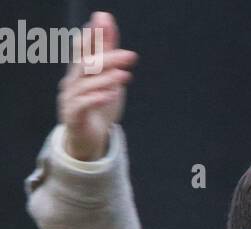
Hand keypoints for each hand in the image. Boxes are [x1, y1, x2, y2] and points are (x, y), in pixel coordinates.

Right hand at [57, 12, 135, 161]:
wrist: (87, 138)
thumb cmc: (97, 106)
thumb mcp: (107, 78)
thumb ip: (106, 50)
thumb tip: (105, 17)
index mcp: (80, 71)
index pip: (85, 48)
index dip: (93, 34)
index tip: (103, 19)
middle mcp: (72, 81)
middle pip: (87, 65)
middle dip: (107, 58)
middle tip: (130, 56)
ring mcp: (70, 98)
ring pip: (86, 85)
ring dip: (105, 79)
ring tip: (124, 76)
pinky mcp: (72, 116)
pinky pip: (82, 105)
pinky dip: (96, 99)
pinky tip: (111, 94)